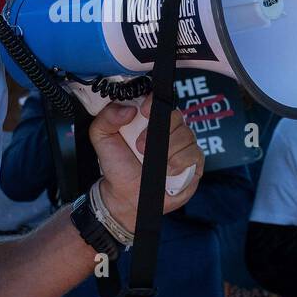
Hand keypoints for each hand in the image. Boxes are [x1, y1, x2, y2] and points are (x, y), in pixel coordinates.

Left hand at [89, 95, 204, 229]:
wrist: (125, 196)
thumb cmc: (117, 166)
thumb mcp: (101, 138)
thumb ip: (107, 118)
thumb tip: (128, 109)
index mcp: (149, 119)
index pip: (159, 100)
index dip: (154, 102)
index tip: (144, 112)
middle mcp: (169, 129)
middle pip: (176, 116)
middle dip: (158, 131)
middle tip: (141, 147)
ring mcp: (183, 145)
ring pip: (186, 134)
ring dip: (168, 149)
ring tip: (153, 162)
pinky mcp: (193, 163)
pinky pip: (195, 153)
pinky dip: (180, 162)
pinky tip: (168, 170)